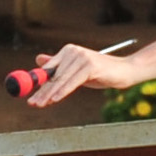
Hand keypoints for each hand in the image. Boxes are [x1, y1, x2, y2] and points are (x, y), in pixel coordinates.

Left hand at [25, 44, 141, 107]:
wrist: (125, 71)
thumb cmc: (101, 72)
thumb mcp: (77, 70)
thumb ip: (59, 66)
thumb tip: (38, 60)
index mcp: (68, 51)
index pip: (49, 70)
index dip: (39, 85)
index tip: (30, 96)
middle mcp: (73, 51)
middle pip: (53, 76)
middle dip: (42, 91)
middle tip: (32, 103)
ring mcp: (81, 58)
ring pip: (61, 80)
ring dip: (49, 94)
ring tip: (40, 104)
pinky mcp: (90, 66)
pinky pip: (72, 82)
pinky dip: (62, 91)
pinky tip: (54, 99)